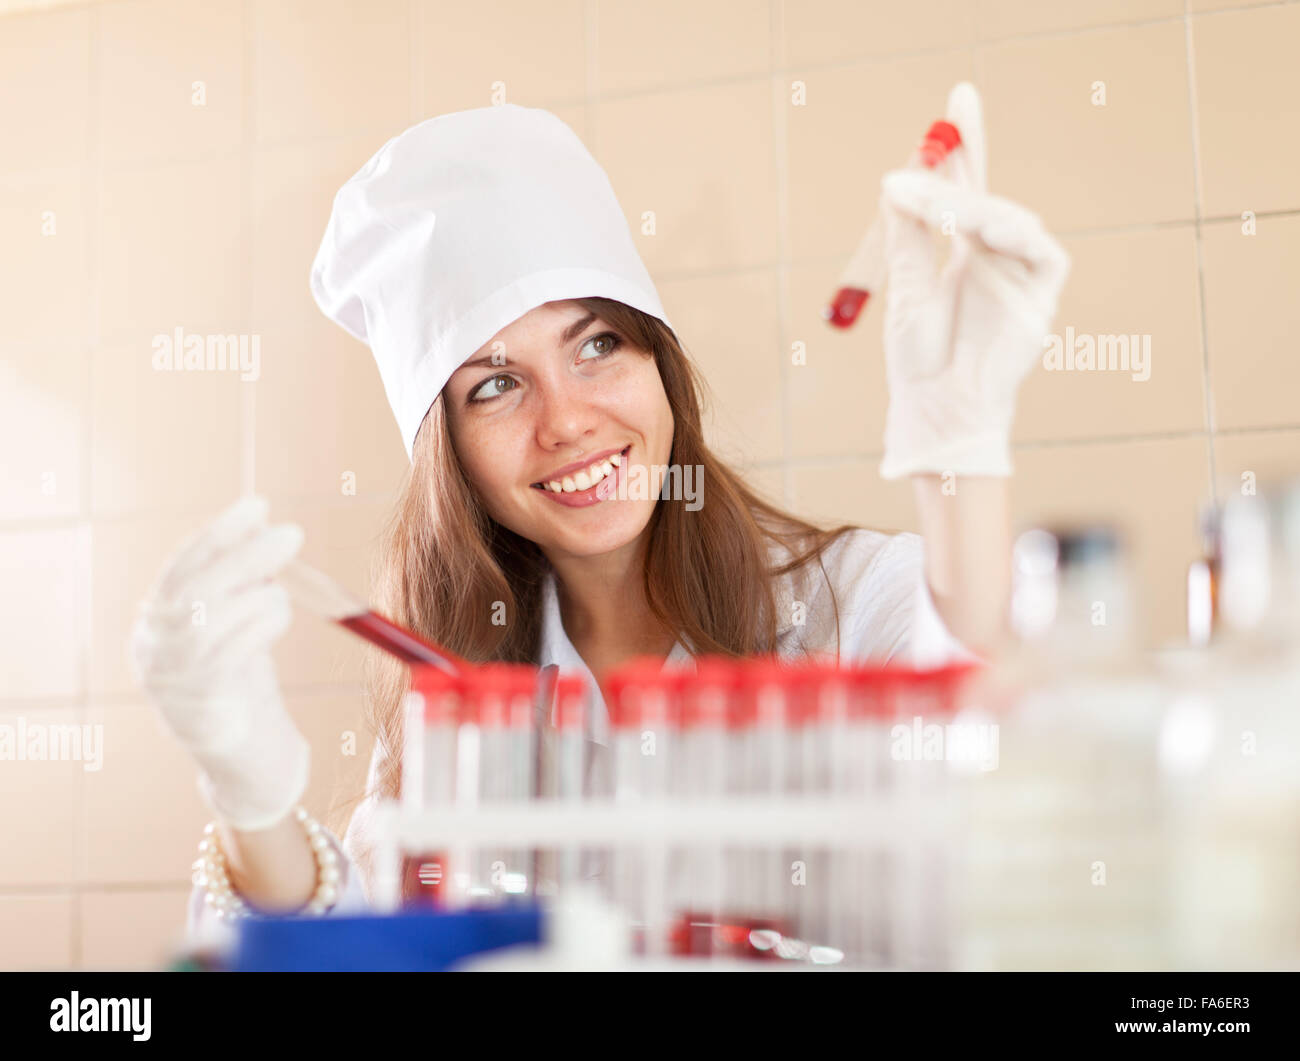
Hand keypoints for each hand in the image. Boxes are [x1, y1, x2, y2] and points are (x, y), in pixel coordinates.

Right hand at [130, 495, 310, 830]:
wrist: (248, 766)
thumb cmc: (248, 689)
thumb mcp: (241, 627)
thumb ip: (245, 587)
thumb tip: (268, 531)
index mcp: (157, 625)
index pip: (181, 568)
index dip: (219, 534)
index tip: (258, 505)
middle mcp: (152, 652)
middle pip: (190, 590)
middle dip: (242, 555)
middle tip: (290, 533)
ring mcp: (170, 685)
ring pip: (203, 621)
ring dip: (254, 595)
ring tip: (282, 595)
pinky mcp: (199, 711)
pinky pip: (224, 656)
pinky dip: (256, 625)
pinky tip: (277, 615)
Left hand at [877, 82, 1070, 478]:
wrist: (938, 408)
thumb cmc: (919, 359)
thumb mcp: (905, 289)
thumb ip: (907, 238)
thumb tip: (897, 180)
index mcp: (957, 254)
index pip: (959, 190)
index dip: (960, 149)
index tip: (958, 100)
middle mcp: (991, 258)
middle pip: (986, 191)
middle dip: (973, 150)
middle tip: (953, 113)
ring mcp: (1018, 275)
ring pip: (1006, 219)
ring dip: (971, 205)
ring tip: (934, 204)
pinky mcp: (1041, 298)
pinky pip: (1040, 252)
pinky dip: (1015, 234)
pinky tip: (984, 230)